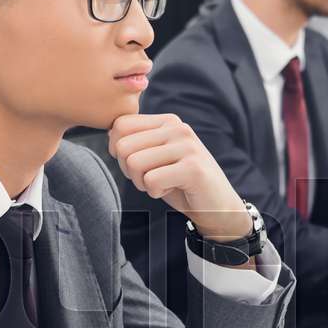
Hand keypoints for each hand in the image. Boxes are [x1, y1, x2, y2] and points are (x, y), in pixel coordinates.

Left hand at [109, 113, 249, 241]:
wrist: (217, 206)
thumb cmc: (180, 182)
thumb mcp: (157, 157)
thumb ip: (137, 142)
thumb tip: (110, 135)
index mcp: (167, 121)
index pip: (120, 125)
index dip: (118, 150)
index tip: (137, 164)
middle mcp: (178, 128)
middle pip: (123, 146)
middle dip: (129, 170)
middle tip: (150, 178)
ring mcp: (187, 146)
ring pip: (134, 163)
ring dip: (142, 182)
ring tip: (162, 183)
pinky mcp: (192, 168)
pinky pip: (151, 180)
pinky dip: (155, 192)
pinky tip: (172, 189)